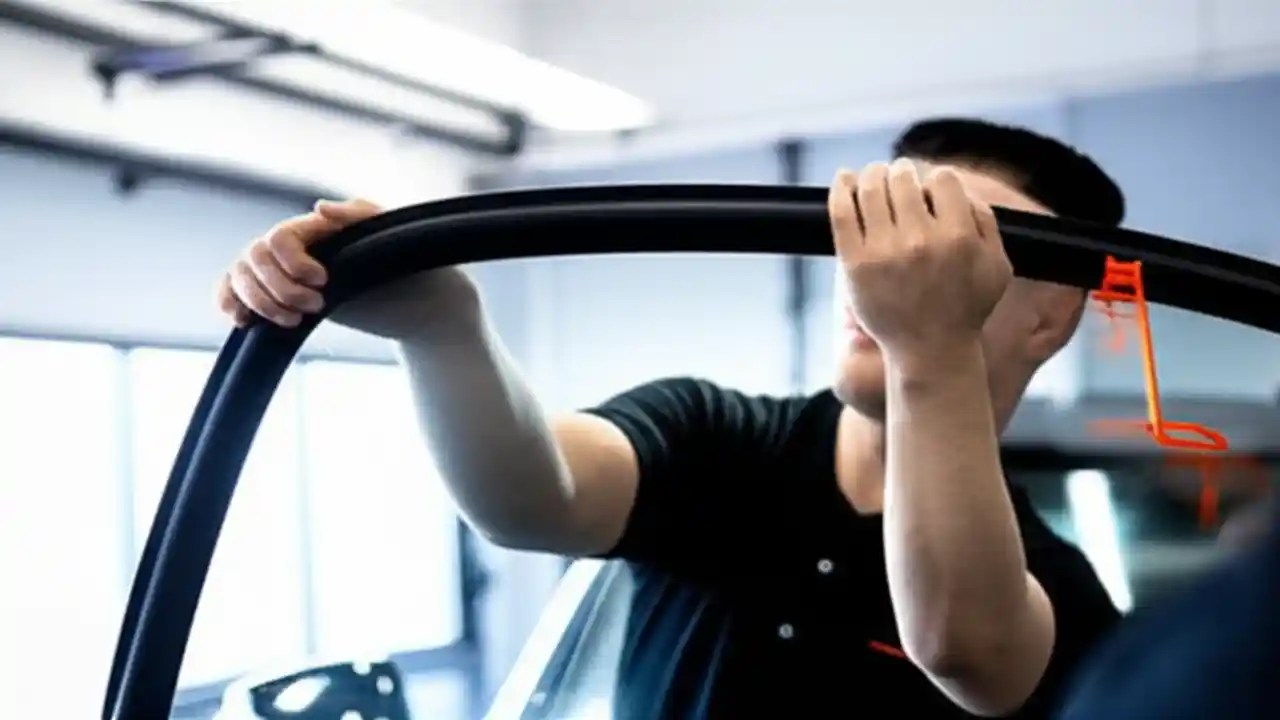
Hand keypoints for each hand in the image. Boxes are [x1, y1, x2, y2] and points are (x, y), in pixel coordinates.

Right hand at [215, 198, 479, 337]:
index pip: (278, 238)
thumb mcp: (399, 236)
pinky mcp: (285, 299)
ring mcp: (288, 273)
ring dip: (258, 301)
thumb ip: (361, 216)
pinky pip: (240, 292)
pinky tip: (240, 320)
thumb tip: (318, 208)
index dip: (290, 263)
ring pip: (243, 276)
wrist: (428, 307)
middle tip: (314, 309)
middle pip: (254, 258)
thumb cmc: (418, 264)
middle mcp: (300, 248)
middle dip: (276, 289)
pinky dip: (232, 302)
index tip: (323, 283)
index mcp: (320, 228)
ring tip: (293, 323)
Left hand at [828, 160, 1011, 362]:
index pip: (942, 180)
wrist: (930, 350)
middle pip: (903, 179)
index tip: (928, 190)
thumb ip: (986, 222)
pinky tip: (844, 178)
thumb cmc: (965, 309)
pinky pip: (842, 213)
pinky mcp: (855, 264)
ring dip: (872, 174)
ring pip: (871, 189)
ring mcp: (884, 251)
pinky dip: (841, 188)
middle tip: (898, 177)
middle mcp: (920, 240)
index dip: (935, 180)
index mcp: (957, 237)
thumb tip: (959, 188)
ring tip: (874, 176)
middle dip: (901, 172)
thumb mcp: (997, 266)